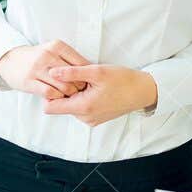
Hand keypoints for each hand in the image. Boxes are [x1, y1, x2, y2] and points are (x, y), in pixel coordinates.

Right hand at [0, 40, 89, 98]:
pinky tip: (57, 97)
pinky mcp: (29, 81)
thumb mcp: (53, 51)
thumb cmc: (37, 57)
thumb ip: (69, 59)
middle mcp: (48, 55)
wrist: (10, 60)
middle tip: (81, 92)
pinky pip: (50, 92)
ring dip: (69, 94)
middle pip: (73, 76)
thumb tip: (90, 72)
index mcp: (57, 46)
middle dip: (80, 86)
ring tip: (70, 96)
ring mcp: (37, 68)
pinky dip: (57, 97)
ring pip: (63, 85)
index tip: (88, 83)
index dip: (86, 76)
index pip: (80, 63)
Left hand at [42, 65, 157, 125]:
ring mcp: (90, 120)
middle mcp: (85, 118)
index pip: (50, 107)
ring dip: (74, 94)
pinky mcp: (95, 119)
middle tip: (77, 77)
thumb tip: (51, 72)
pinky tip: (93, 88)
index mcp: (83, 107)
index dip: (49, 92)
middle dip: (64, 91)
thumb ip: (72, 72)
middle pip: (60, 106)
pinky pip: (80, 109)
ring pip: (70, 107)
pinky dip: (82, 98)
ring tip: (88, 82)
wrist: (142, 91)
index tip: (58, 79)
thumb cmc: (123, 80)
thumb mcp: (97, 72)